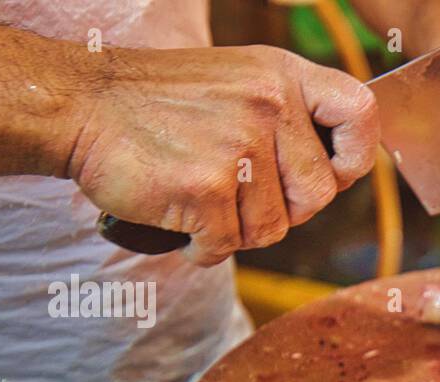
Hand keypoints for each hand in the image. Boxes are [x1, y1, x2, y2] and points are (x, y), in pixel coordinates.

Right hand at [67, 44, 378, 265]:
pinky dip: (203, 247)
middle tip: (240, 196)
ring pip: (273, 229)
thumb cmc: (157, 104)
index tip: (331, 174)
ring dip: (236, 229)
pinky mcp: (207, 187)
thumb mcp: (236, 82)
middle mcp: (269, 105)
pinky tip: (181, 220)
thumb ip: (285, 117)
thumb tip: (332, 179)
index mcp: (282, 76)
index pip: (360, 116)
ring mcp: (239, 146)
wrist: (79, 105)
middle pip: (318, 196)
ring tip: (200, 196)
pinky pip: (227, 245)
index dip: (355, 158)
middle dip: (283, 211)